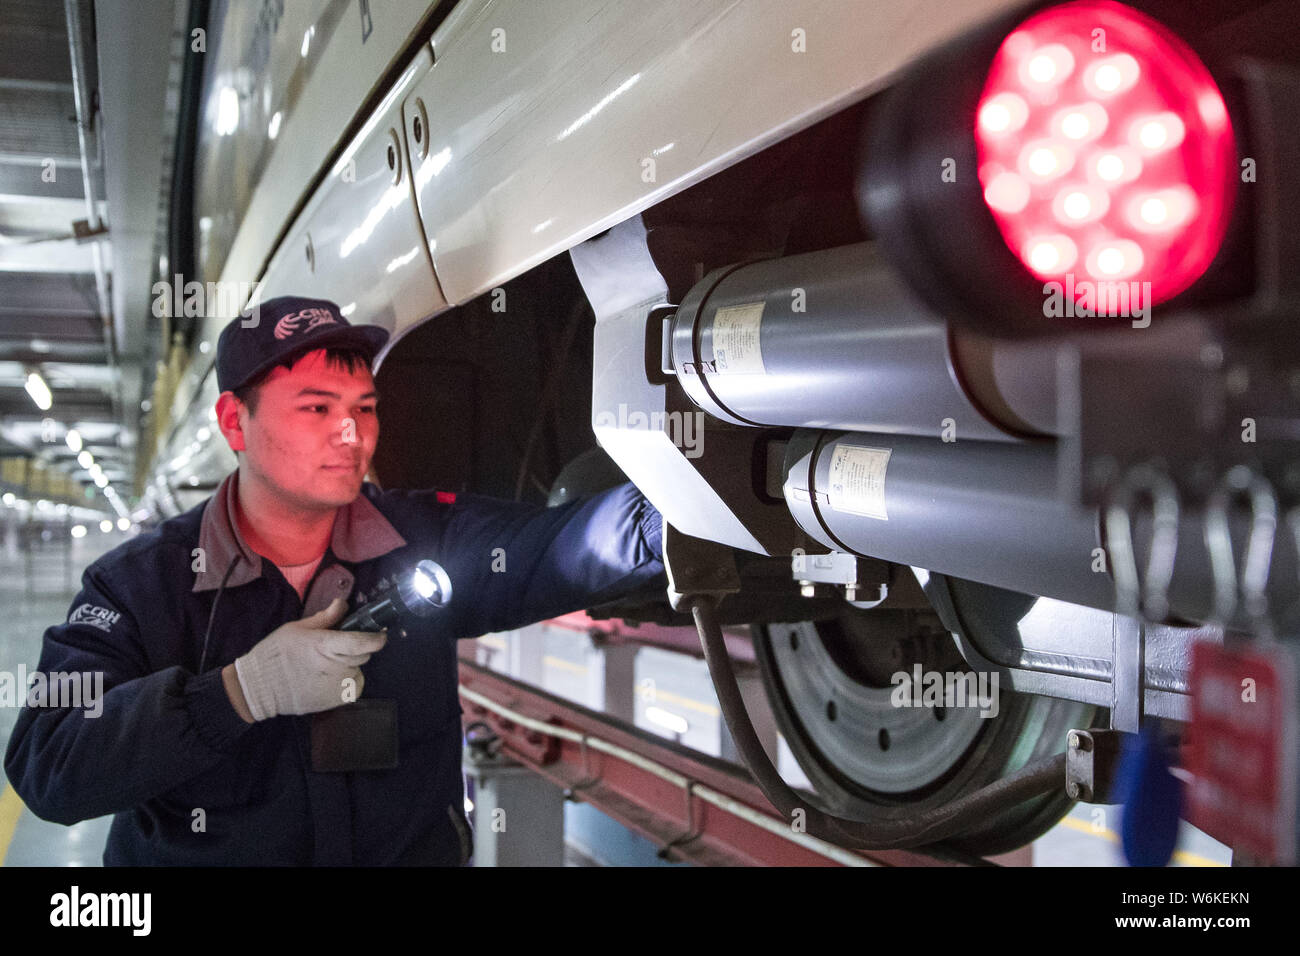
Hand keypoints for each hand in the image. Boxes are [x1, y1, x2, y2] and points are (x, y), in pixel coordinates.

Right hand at [231, 598, 386, 720]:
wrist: (259, 688)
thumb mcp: (297, 629)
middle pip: (362, 655)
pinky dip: (345, 682)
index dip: (375, 638)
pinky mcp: (335, 701)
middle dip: (356, 649)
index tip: (381, 634)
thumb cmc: (276, 654)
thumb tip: (342, 603)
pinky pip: (352, 688)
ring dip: (349, 667)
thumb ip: (324, 618)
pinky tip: (325, 680)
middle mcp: (335, 667)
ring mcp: (336, 686)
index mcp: (325, 645)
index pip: (360, 642)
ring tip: (326, 667)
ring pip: (358, 671)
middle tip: (336, 649)